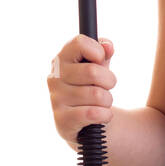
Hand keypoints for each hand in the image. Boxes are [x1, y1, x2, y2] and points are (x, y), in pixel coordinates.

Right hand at [47, 34, 115, 150]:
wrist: (88, 122)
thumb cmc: (92, 87)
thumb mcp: (99, 66)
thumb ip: (104, 51)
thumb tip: (107, 46)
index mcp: (61, 59)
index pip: (79, 43)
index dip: (97, 51)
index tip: (100, 61)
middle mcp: (55, 77)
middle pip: (93, 72)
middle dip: (109, 80)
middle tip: (107, 86)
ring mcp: (56, 99)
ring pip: (97, 95)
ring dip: (108, 100)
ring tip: (101, 102)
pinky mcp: (62, 120)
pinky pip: (93, 113)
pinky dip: (105, 115)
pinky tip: (102, 115)